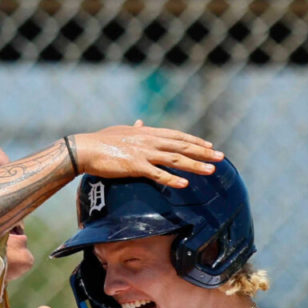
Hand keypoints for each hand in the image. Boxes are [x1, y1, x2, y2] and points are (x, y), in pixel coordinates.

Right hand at [68, 123, 221, 188]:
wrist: (86, 149)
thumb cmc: (101, 141)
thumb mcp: (121, 131)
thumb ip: (135, 129)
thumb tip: (141, 123)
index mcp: (148, 132)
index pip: (177, 136)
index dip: (195, 141)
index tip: (209, 146)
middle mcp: (150, 140)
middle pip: (182, 146)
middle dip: (203, 152)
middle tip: (221, 157)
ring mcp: (143, 153)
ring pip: (175, 159)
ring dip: (195, 165)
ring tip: (211, 171)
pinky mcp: (135, 166)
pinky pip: (157, 173)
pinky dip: (172, 179)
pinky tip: (185, 184)